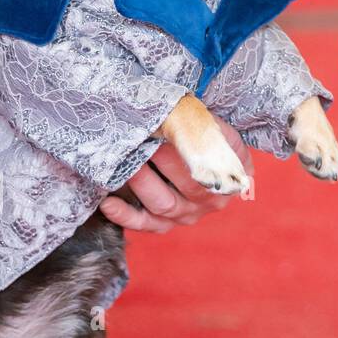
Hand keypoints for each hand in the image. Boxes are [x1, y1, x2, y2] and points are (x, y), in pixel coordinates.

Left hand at [99, 119, 253, 232]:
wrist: (195, 152)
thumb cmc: (200, 134)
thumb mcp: (209, 125)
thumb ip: (200, 125)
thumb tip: (175, 115)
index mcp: (229, 177)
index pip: (214, 168)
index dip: (193, 151)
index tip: (172, 133)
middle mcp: (210, 200)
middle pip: (189, 186)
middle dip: (164, 160)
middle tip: (145, 140)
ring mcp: (186, 215)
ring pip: (164, 204)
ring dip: (143, 183)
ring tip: (129, 163)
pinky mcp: (163, 223)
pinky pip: (144, 223)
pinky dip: (124, 215)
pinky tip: (108, 203)